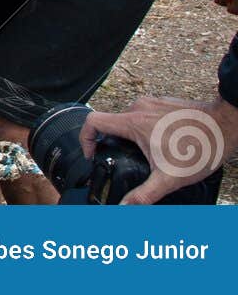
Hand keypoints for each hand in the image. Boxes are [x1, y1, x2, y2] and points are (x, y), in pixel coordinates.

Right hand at [80, 96, 237, 203]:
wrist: (226, 125)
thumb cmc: (200, 148)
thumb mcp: (169, 178)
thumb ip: (144, 195)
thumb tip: (124, 208)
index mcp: (132, 123)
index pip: (93, 122)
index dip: (85, 138)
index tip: (92, 153)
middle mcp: (138, 107)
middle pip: (113, 123)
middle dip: (116, 143)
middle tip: (128, 160)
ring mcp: (152, 102)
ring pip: (131, 118)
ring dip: (134, 135)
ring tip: (152, 153)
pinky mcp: (165, 101)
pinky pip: (147, 113)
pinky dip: (150, 127)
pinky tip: (167, 143)